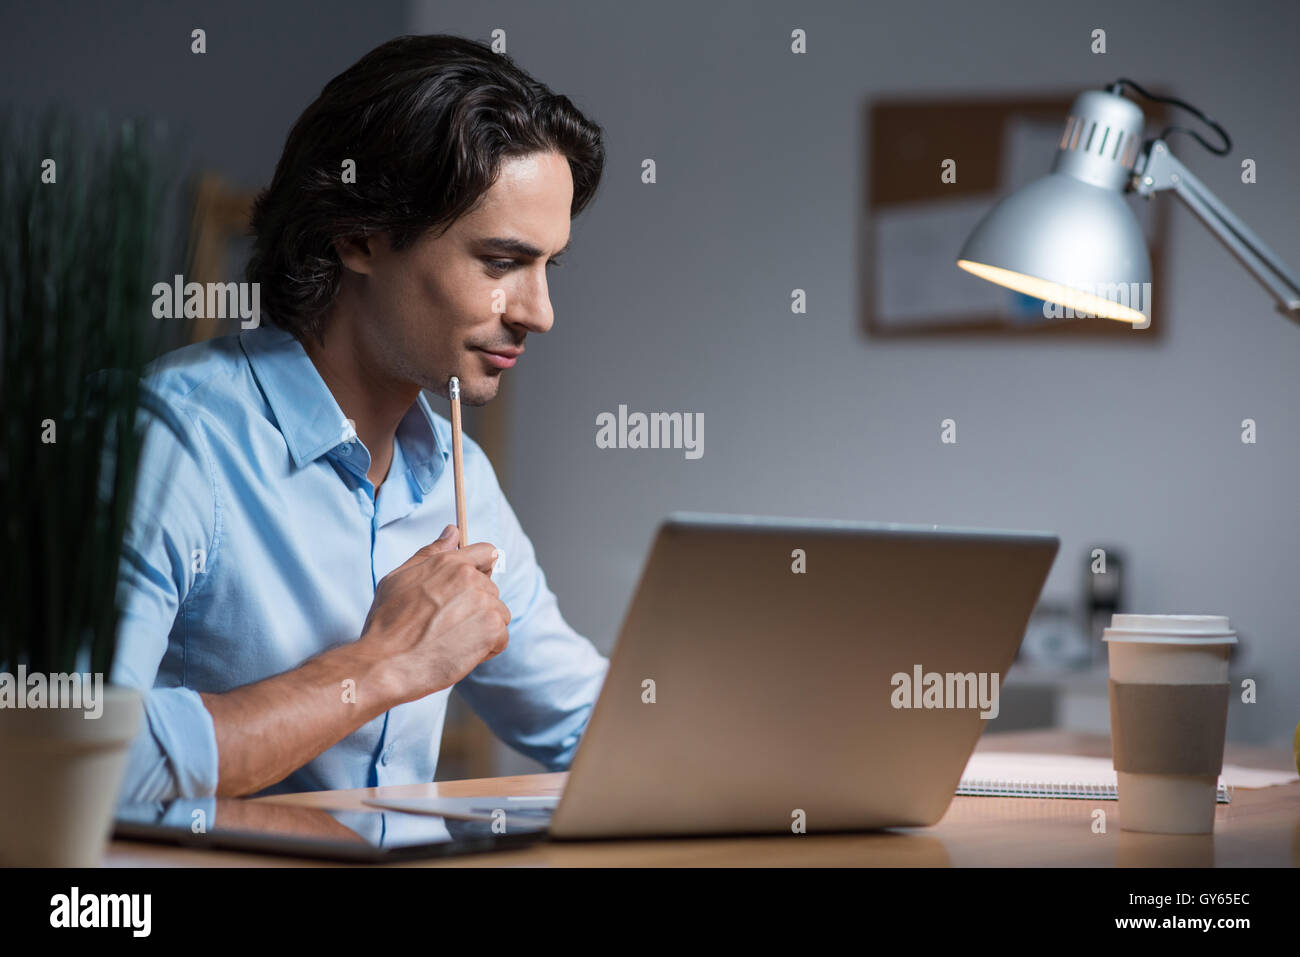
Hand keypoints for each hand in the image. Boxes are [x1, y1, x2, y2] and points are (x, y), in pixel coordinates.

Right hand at [358, 525, 509, 703]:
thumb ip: (431, 552)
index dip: (483, 568)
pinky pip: (501, 638)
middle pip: (491, 588)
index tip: (473, 586)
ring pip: (499, 613)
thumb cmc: (387, 623)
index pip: (487, 552)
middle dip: (475, 605)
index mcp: (450, 562)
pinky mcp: (493, 630)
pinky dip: (486, 649)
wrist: (386, 662)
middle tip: (445, 624)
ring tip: (451, 640)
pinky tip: (460, 653)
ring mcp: (485, 604)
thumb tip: (453, 531)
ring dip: (482, 628)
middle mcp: (471, 578)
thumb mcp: (400, 578)